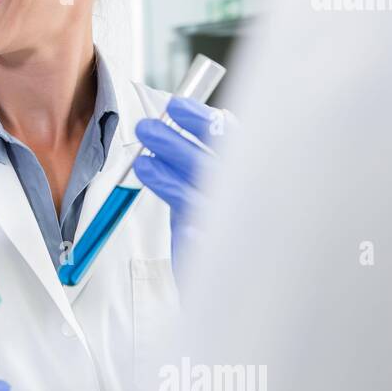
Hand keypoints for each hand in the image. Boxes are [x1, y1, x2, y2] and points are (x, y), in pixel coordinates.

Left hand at [133, 97, 235, 273]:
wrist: (228, 284)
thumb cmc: (213, 231)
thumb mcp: (202, 191)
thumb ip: (191, 161)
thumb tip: (167, 123)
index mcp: (248, 175)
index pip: (229, 138)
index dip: (202, 119)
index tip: (175, 106)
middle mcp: (248, 198)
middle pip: (213, 163)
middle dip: (176, 142)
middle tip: (146, 128)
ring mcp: (237, 228)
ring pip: (202, 196)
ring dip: (170, 176)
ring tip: (143, 163)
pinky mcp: (219, 258)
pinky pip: (208, 241)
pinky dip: (198, 230)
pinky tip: (185, 221)